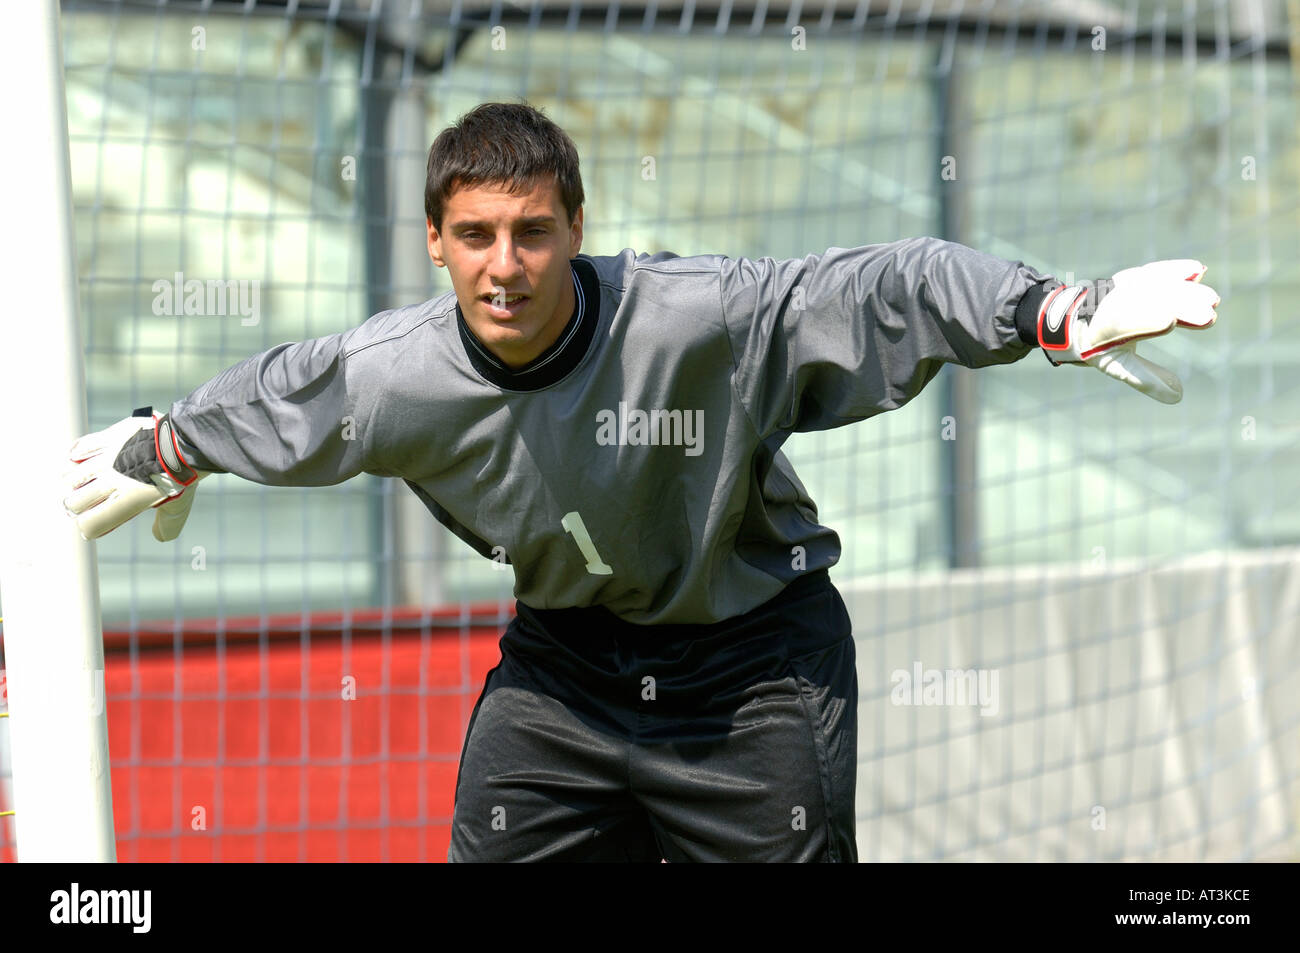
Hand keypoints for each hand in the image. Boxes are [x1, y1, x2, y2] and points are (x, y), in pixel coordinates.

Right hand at [63, 408, 207, 540]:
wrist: (184, 443)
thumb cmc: (182, 477)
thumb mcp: (178, 507)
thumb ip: (167, 526)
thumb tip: (161, 537)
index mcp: (123, 503)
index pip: (89, 524)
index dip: (88, 528)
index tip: (91, 526)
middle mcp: (108, 482)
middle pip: (72, 502)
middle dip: (76, 507)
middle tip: (83, 504)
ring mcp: (105, 459)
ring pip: (70, 476)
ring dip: (73, 483)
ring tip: (82, 482)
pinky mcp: (108, 439)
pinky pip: (79, 448)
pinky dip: (75, 455)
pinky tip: (78, 459)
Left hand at [1035, 259, 1219, 402]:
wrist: (1075, 316)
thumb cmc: (1098, 346)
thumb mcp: (1118, 365)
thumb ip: (1146, 378)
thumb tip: (1178, 397)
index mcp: (1106, 329)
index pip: (1128, 324)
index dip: (1149, 321)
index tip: (1171, 320)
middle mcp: (1113, 305)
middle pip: (1149, 302)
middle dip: (1179, 306)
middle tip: (1209, 315)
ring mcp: (1121, 288)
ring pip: (1154, 285)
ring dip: (1184, 289)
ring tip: (1211, 299)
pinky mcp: (1131, 276)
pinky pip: (1153, 271)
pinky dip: (1174, 270)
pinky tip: (1197, 270)